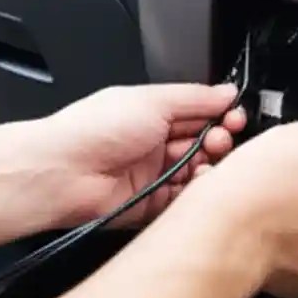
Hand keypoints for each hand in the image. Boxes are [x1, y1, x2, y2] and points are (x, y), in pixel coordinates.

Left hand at [37, 83, 246, 226]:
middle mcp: (152, 142)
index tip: (234, 116)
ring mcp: (151, 174)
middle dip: (218, 140)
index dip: (220, 115)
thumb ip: (194, 98)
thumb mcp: (152, 100)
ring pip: (196, 173)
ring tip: (208, 161)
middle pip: (201, 143)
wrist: (63, 172)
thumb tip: (225, 91)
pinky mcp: (149, 205)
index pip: (198, 113)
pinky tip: (199, 185)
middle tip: (221, 138)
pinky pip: (182, 202)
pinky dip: (195, 195)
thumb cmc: (93, 130)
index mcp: (151, 113)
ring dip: (209, 167)